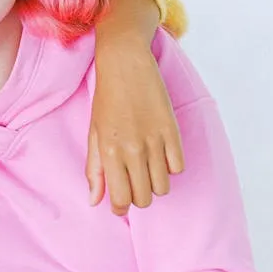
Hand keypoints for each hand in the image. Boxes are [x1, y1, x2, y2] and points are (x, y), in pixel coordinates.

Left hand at [87, 41, 184, 215]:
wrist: (125, 63)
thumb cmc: (106, 98)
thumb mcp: (94, 133)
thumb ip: (94, 169)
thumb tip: (94, 201)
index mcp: (110, 151)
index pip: (120, 200)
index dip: (120, 207)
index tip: (120, 201)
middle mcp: (132, 149)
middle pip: (144, 198)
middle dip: (138, 196)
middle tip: (133, 180)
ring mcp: (154, 140)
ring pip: (163, 187)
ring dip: (155, 182)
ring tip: (147, 165)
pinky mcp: (172, 130)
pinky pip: (178, 167)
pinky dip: (170, 165)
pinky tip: (160, 152)